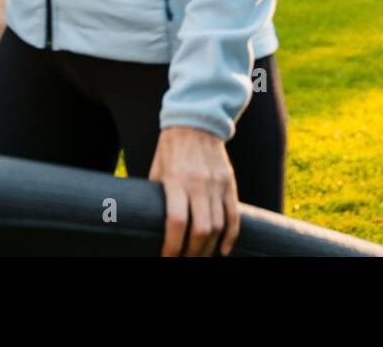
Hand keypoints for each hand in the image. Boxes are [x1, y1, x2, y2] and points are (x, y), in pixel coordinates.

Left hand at [148, 126, 238, 256]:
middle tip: (183, 260)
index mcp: (176, 180)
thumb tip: (148, 223)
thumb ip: (157, 196)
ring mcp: (217, 184)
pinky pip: (234, 215)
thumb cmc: (170, 149)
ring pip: (218, 226)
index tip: (166, 258)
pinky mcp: (229, 184)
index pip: (176, 222)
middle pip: (200, 229)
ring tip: (199, 257)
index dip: (172, 246)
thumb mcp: (157, 170)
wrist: (196, 123)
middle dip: (192, 253)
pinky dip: (231, 236)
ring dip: (208, 248)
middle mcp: (198, 183)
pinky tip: (223, 250)